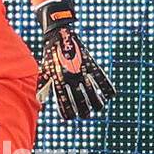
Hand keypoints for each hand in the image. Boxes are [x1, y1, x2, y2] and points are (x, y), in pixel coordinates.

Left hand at [35, 0, 115, 119]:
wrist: (58, 35)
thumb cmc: (50, 54)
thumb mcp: (44, 70)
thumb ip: (44, 86)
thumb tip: (42, 101)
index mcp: (58, 80)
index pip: (63, 102)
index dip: (67, 113)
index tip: (71, 118)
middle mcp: (70, 78)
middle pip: (80, 100)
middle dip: (84, 111)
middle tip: (85, 115)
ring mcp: (81, 71)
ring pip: (93, 92)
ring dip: (97, 103)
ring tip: (98, 108)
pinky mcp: (90, 63)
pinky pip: (102, 78)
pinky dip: (108, 88)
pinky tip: (111, 95)